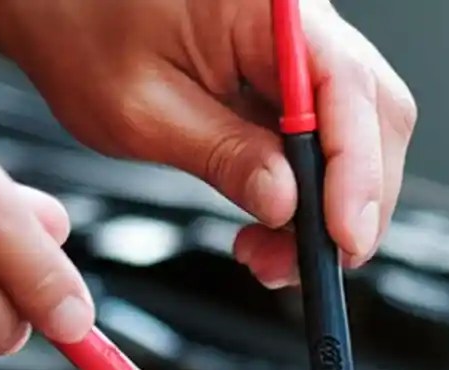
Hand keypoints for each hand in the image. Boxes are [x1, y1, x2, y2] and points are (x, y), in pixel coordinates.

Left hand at [0, 0, 416, 287]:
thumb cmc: (76, 27)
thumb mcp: (137, 109)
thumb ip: (221, 155)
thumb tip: (287, 205)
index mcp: (270, 6)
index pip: (347, 89)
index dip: (357, 174)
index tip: (342, 240)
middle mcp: (298, 19)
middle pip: (372, 115)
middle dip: (349, 203)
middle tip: (301, 266)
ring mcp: (298, 46)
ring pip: (358, 132)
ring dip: (330, 206)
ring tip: (270, 255)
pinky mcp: (288, 75)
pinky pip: (326, 134)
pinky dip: (310, 190)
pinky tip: (271, 223)